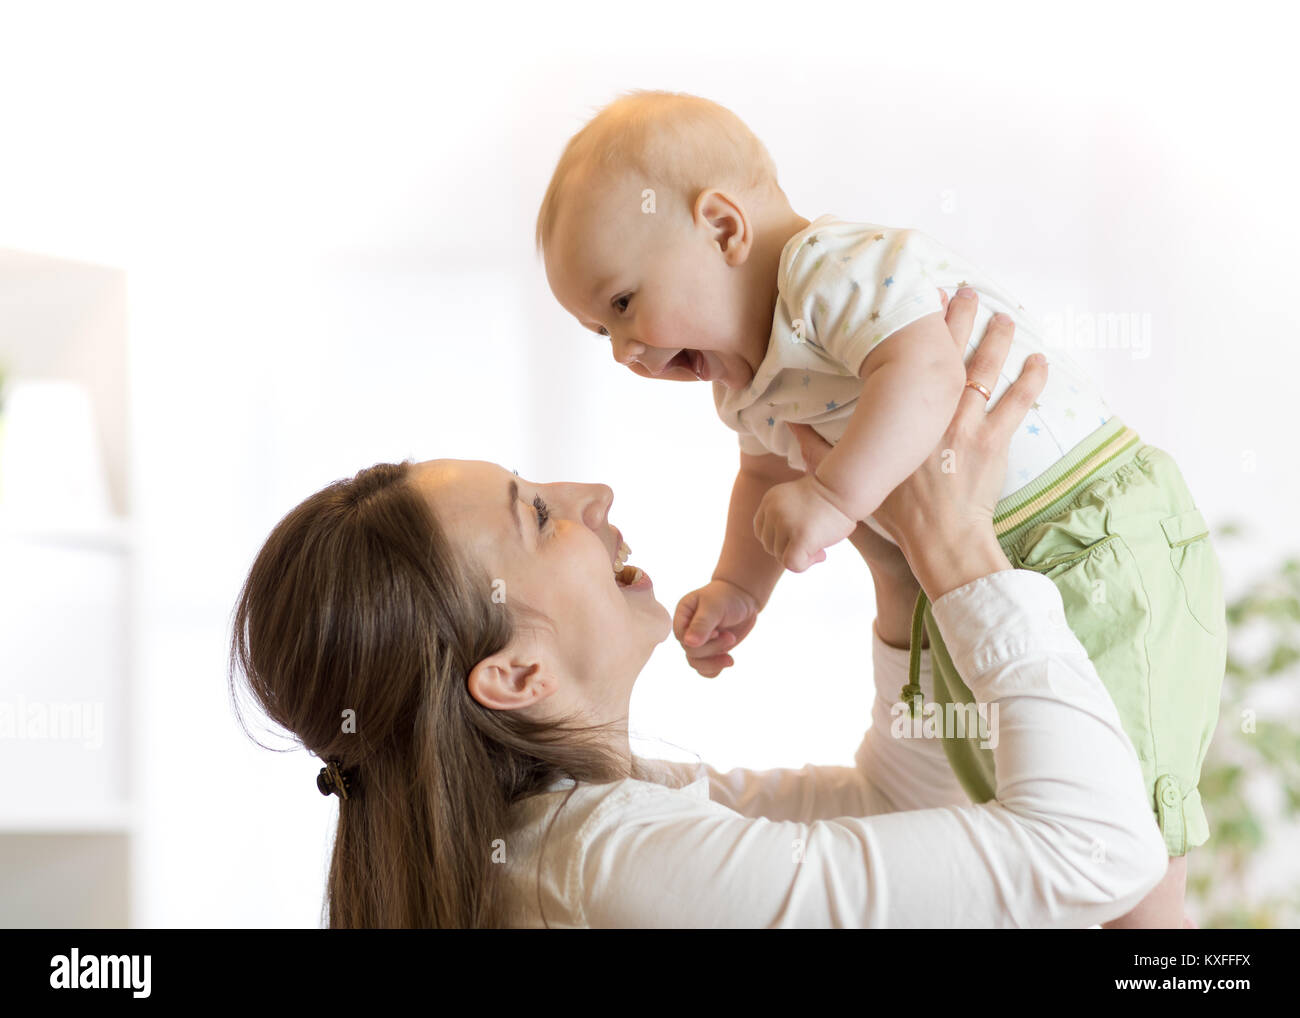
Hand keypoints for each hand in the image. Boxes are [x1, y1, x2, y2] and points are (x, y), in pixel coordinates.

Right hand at [673, 578, 761, 677]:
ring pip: (695, 663)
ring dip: (714, 661)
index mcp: (683, 615)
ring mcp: (698, 642)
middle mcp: (687, 630)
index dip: (697, 639)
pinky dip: (715, 668)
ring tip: (730, 651)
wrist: (743, 598)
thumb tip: (688, 643)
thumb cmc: (727, 597)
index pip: (679, 636)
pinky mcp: (709, 651)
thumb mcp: (714, 606)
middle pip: (690, 651)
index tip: (716, 632)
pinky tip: (728, 660)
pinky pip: (705, 670)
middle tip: (730, 637)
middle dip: (712, 648)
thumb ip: (702, 624)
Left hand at [752, 475, 855, 572]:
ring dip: (801, 556)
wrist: (845, 487)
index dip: (780, 540)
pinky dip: (805, 565)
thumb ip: (787, 522)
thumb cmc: (830, 498)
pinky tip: (821, 554)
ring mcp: (784, 523)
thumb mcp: (799, 503)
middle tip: (815, 542)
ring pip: (780, 556)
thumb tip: (790, 556)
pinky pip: (792, 564)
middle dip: (791, 549)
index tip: (800, 535)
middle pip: (770, 546)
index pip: (762, 532)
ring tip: (820, 545)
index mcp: (770, 501)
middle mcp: (773, 511)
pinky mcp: (799, 536)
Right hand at [790, 287, 1048, 601]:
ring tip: (1005, 317)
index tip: (924, 301)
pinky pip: (1018, 404)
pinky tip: (1040, 360)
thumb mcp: (849, 478)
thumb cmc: (899, 513)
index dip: (920, 329)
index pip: (911, 361)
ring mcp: (970, 425)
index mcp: (904, 417)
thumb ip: (818, 451)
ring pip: (987, 370)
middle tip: (967, 291)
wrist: (941, 538)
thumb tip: (790, 428)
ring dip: (997, 340)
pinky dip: (1032, 380)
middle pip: (952, 353)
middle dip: (959, 319)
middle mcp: (938, 412)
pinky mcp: (995, 442)